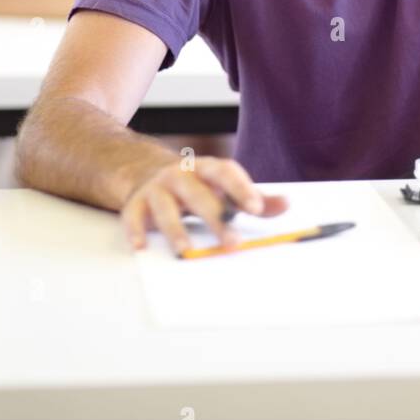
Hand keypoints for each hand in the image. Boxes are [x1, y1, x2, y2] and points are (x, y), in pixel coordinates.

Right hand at [121, 154, 289, 255]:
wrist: (147, 171)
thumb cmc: (196, 185)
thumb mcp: (224, 187)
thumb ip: (253, 197)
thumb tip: (286, 204)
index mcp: (206, 169)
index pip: (225, 172)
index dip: (241, 188)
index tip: (256, 207)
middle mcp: (181, 175)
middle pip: (198, 194)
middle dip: (215, 217)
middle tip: (232, 242)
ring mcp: (157, 188)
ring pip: (166, 207)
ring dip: (175, 229)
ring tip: (186, 250)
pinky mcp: (136, 203)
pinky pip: (133, 216)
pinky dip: (137, 230)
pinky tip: (142, 246)